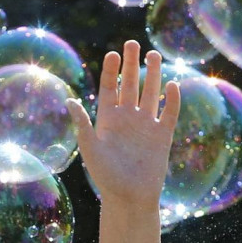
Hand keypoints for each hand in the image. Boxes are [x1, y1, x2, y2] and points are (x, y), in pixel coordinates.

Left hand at [68, 41, 180, 207]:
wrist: (130, 198)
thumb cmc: (106, 177)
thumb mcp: (90, 149)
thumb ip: (83, 124)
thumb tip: (68, 100)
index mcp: (108, 119)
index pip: (109, 88)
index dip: (111, 71)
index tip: (112, 53)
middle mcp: (127, 119)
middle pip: (130, 85)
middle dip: (131, 65)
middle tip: (133, 44)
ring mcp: (146, 126)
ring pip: (150, 93)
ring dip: (152, 75)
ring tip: (154, 55)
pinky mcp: (162, 136)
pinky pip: (169, 113)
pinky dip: (172, 99)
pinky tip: (172, 84)